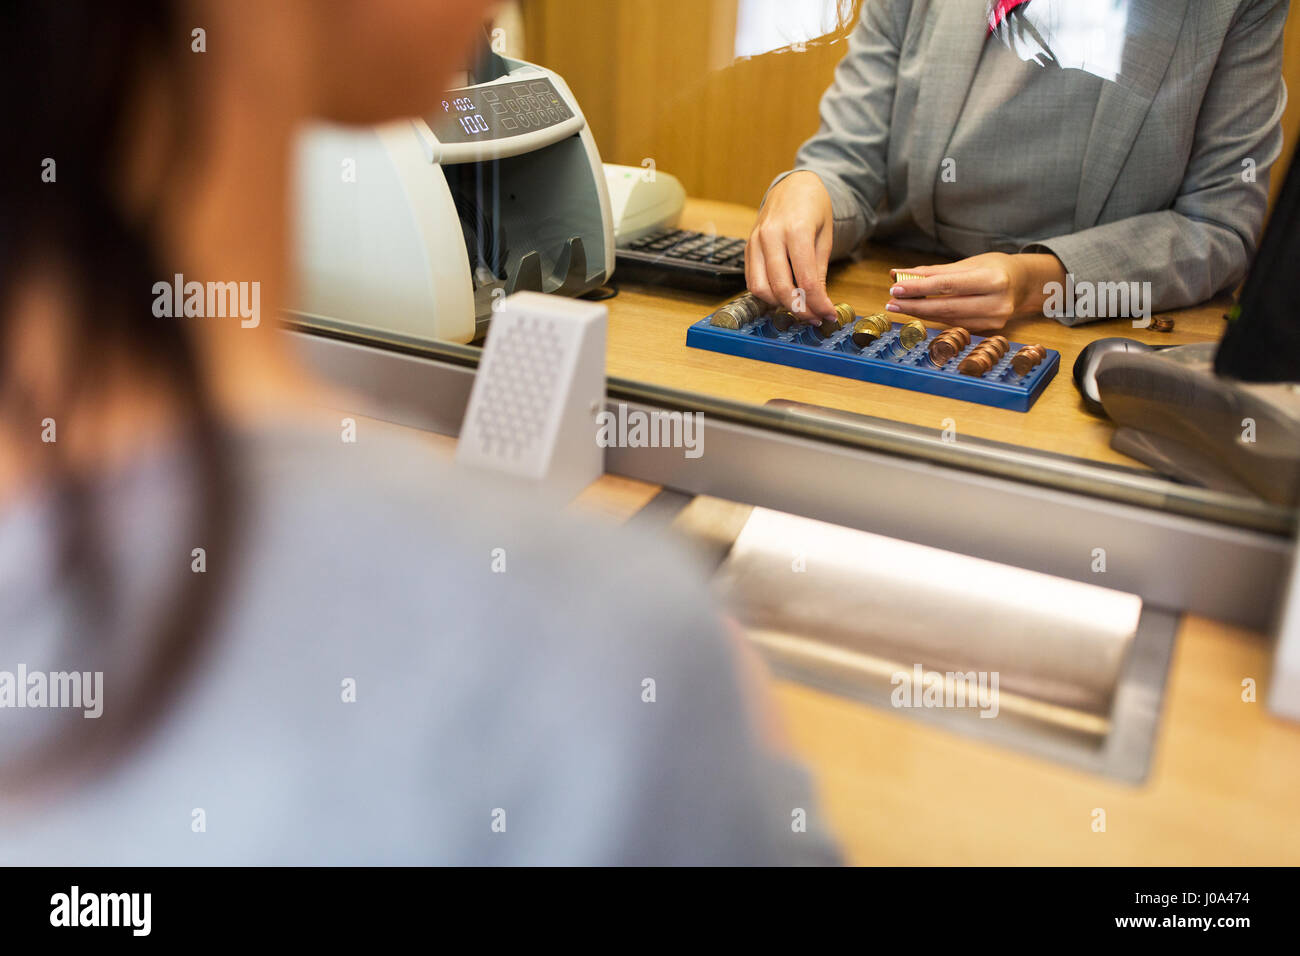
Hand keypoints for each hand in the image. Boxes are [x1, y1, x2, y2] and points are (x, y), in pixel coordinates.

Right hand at [745, 171, 837, 324]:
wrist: (793, 186)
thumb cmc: (813, 208)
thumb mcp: (825, 237)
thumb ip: (819, 272)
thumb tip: (820, 304)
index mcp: (796, 230)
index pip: (806, 280)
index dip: (818, 304)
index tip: (828, 316)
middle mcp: (771, 235)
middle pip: (781, 287)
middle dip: (800, 309)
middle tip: (814, 318)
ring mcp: (755, 241)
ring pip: (760, 288)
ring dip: (780, 304)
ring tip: (799, 307)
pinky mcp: (747, 248)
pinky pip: (752, 280)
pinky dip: (767, 294)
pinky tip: (783, 296)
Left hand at [886, 252, 1066, 331]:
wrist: (1025, 284)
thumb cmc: (994, 268)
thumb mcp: (969, 263)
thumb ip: (934, 271)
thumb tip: (900, 274)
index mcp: (993, 279)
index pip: (947, 285)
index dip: (919, 288)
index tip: (896, 288)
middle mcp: (996, 302)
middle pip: (945, 306)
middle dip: (915, 305)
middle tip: (891, 302)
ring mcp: (994, 320)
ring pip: (948, 318)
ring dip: (920, 313)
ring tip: (899, 306)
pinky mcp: (989, 330)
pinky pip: (955, 324)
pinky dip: (935, 318)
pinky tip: (919, 312)